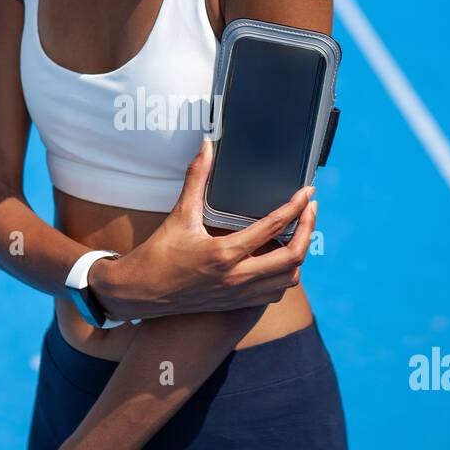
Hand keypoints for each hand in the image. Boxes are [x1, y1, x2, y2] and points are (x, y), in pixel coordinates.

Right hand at [91, 137, 318, 319]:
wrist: (139, 292)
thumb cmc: (158, 254)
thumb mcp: (179, 214)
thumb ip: (196, 178)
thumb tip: (206, 145)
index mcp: (224, 254)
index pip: (273, 227)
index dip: (296, 206)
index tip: (307, 192)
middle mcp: (236, 277)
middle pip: (293, 257)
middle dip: (308, 229)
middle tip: (310, 208)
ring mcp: (238, 294)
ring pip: (288, 279)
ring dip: (299, 254)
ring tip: (299, 231)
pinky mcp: (235, 304)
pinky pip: (274, 292)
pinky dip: (285, 275)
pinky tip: (280, 257)